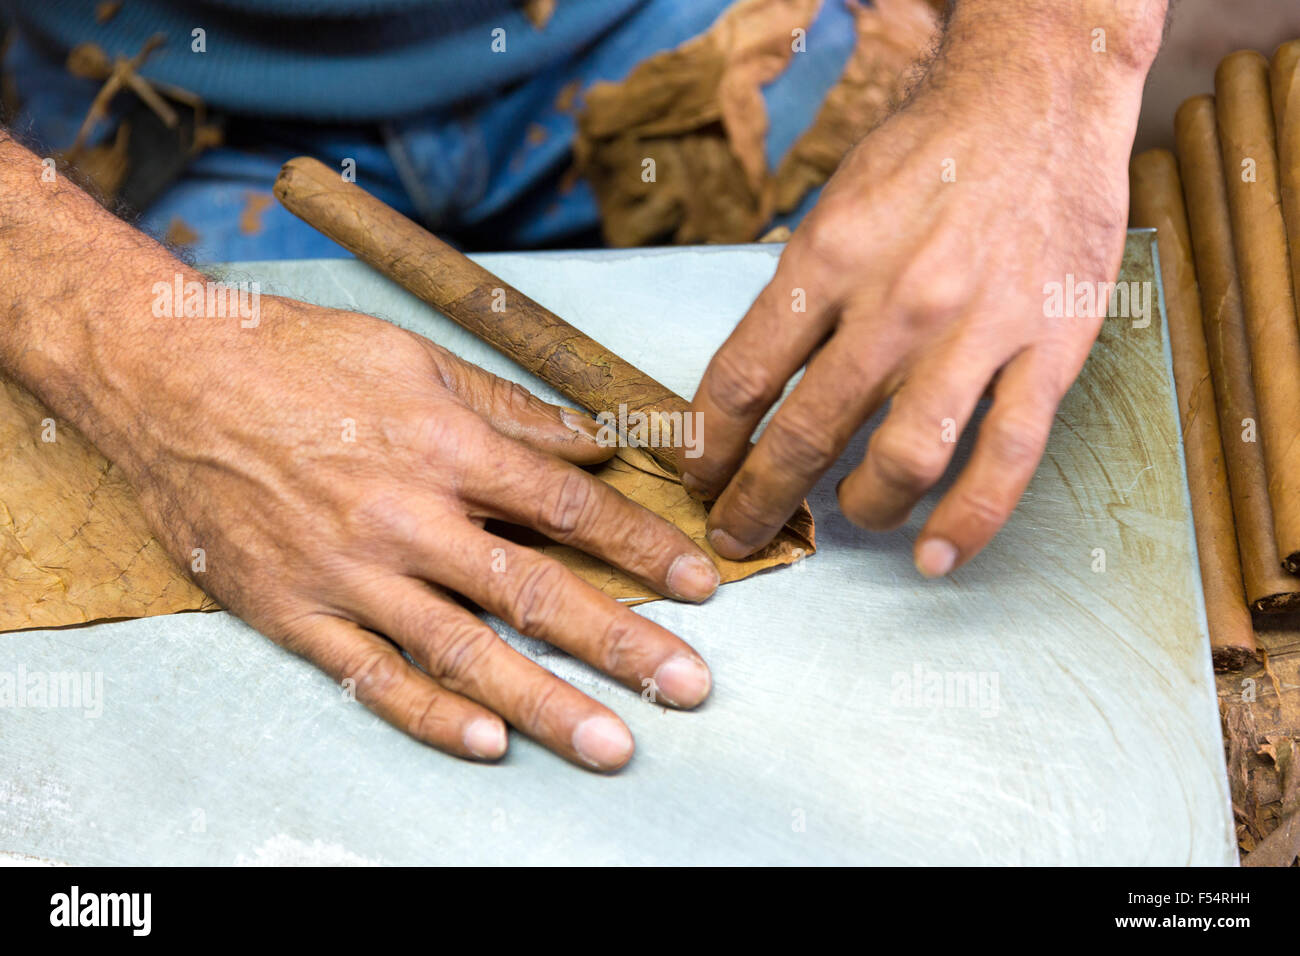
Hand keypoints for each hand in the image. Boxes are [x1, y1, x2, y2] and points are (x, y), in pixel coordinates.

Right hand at [119, 298, 719, 770]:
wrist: (165, 379)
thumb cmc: (294, 358)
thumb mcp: (414, 360)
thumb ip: (510, 411)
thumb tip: (593, 446)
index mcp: (442, 445)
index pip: (567, 507)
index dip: (642, 546)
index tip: (699, 583)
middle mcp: (404, 517)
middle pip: (533, 591)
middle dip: (621, 642)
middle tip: (689, 686)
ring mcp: (347, 573)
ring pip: (463, 651)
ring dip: (545, 703)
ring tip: (612, 743)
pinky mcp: (293, 612)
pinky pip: (370, 677)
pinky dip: (429, 714)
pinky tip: (487, 744)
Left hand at [684, 5, 1158, 574]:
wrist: (1042, 95)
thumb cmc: (929, 150)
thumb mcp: (835, 201)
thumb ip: (800, 290)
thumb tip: (758, 375)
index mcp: (828, 256)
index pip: (743, 376)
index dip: (707, 443)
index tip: (697, 474)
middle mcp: (896, 301)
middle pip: (808, 431)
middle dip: (757, 498)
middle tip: (735, 531)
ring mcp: (977, 331)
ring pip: (903, 460)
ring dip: (860, 507)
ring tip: (847, 514)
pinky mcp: (1048, 350)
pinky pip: (1005, 458)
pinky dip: (967, 522)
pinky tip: (934, 556)